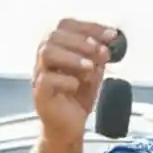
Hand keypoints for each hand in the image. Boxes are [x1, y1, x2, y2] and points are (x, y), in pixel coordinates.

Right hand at [32, 18, 119, 143]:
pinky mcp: (40, 93)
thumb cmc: (77, 97)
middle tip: (100, 51)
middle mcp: (46, 58)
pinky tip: (77, 86)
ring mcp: (40, 74)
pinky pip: (46, 79)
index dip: (90, 26)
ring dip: (72, 57)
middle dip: (80, 40)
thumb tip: (107, 46)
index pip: (67, 26)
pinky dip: (66, 79)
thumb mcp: (94, 74)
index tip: (113, 35)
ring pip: (47, 53)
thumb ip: (98, 60)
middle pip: (53, 36)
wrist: (69, 126)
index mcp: (58, 49)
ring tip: (90, 67)